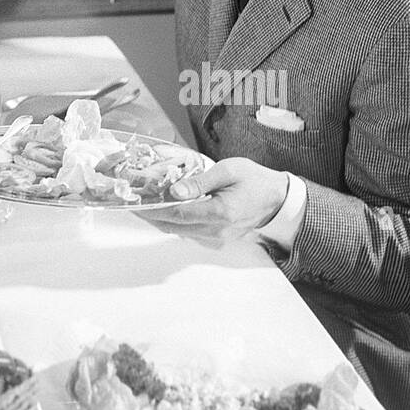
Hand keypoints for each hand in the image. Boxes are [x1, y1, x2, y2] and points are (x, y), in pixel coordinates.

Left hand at [138, 157, 288, 242]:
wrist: (277, 200)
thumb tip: (174, 191)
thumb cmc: (255, 181)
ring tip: (144, 202)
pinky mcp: (216, 238)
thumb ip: (200, 181)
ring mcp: (216, 238)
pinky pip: (188, 231)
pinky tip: (165, 208)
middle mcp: (216, 231)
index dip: (152, 209)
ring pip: (179, 231)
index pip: (177, 214)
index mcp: (219, 213)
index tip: (135, 202)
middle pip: (173, 226)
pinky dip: (174, 221)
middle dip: (150, 215)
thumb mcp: (228, 171)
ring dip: (160, 219)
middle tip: (132, 202)